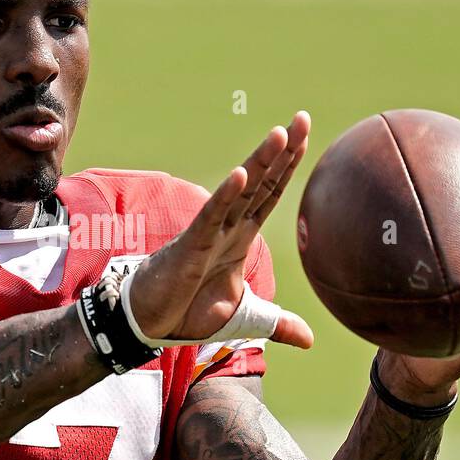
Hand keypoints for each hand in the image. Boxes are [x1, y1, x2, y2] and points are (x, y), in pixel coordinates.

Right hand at [129, 111, 314, 348]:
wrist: (150, 325)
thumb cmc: (189, 311)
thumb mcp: (245, 319)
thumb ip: (277, 323)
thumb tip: (309, 340)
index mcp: (241, 236)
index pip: (270, 193)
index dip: (288, 166)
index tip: (305, 135)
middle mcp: (228, 227)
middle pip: (260, 182)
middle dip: (281, 151)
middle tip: (302, 119)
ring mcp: (209, 233)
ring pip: (238, 191)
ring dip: (259, 162)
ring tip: (279, 133)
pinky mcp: (190, 246)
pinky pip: (211, 216)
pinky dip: (226, 196)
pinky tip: (240, 174)